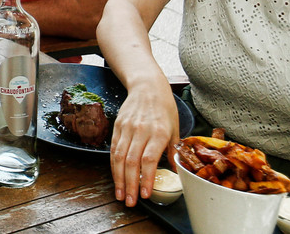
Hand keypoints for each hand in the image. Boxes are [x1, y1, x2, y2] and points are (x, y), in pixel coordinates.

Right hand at [108, 83, 179, 206]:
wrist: (147, 87)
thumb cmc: (165, 108)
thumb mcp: (175, 129)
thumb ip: (173, 151)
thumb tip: (175, 171)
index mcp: (159, 132)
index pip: (149, 160)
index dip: (146, 179)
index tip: (145, 195)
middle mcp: (141, 131)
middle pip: (131, 162)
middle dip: (130, 185)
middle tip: (130, 201)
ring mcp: (127, 128)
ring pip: (119, 157)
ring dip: (119, 178)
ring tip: (120, 194)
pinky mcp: (118, 126)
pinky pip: (114, 149)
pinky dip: (114, 165)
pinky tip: (116, 177)